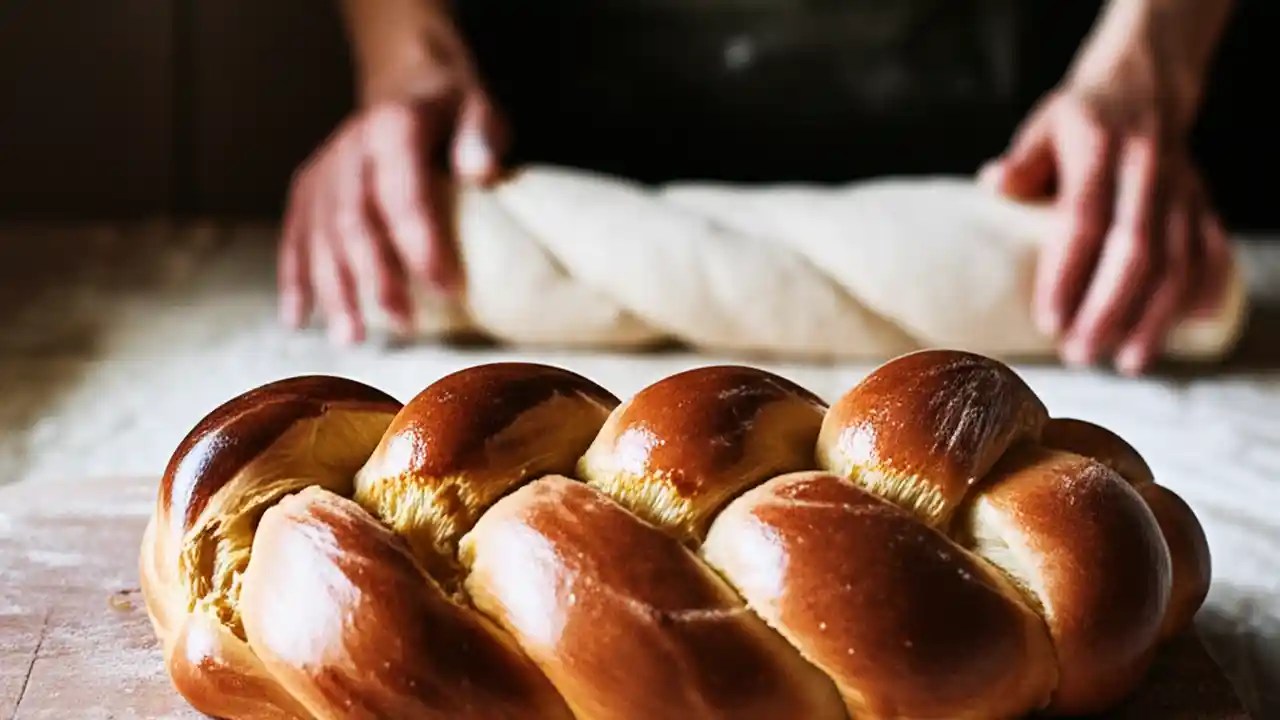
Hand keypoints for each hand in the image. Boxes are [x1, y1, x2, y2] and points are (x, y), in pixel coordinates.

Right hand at [278, 1, 506, 343]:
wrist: (407, 82)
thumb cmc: (453, 109)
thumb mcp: (478, 107)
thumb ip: (481, 135)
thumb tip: (481, 172)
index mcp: (392, 128)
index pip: (402, 193)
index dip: (422, 243)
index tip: (448, 289)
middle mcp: (349, 149)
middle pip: (355, 221)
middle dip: (375, 278)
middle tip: (403, 325)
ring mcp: (324, 170)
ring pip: (321, 235)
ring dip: (333, 290)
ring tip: (350, 339)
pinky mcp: (309, 188)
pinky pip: (295, 235)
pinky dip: (294, 278)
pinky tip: (296, 320)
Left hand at [980, 1, 1233, 374]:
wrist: (1144, 84)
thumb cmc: (1080, 118)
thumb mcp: (1043, 125)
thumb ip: (1022, 160)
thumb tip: (994, 185)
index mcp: (1100, 148)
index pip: (1084, 221)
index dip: (1068, 274)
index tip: (1049, 322)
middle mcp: (1147, 169)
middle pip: (1135, 250)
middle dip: (1110, 309)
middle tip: (1081, 354)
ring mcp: (1181, 187)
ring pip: (1178, 259)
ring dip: (1156, 316)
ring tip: (1128, 362)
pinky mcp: (1203, 201)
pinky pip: (1212, 249)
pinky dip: (1206, 290)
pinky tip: (1189, 329)